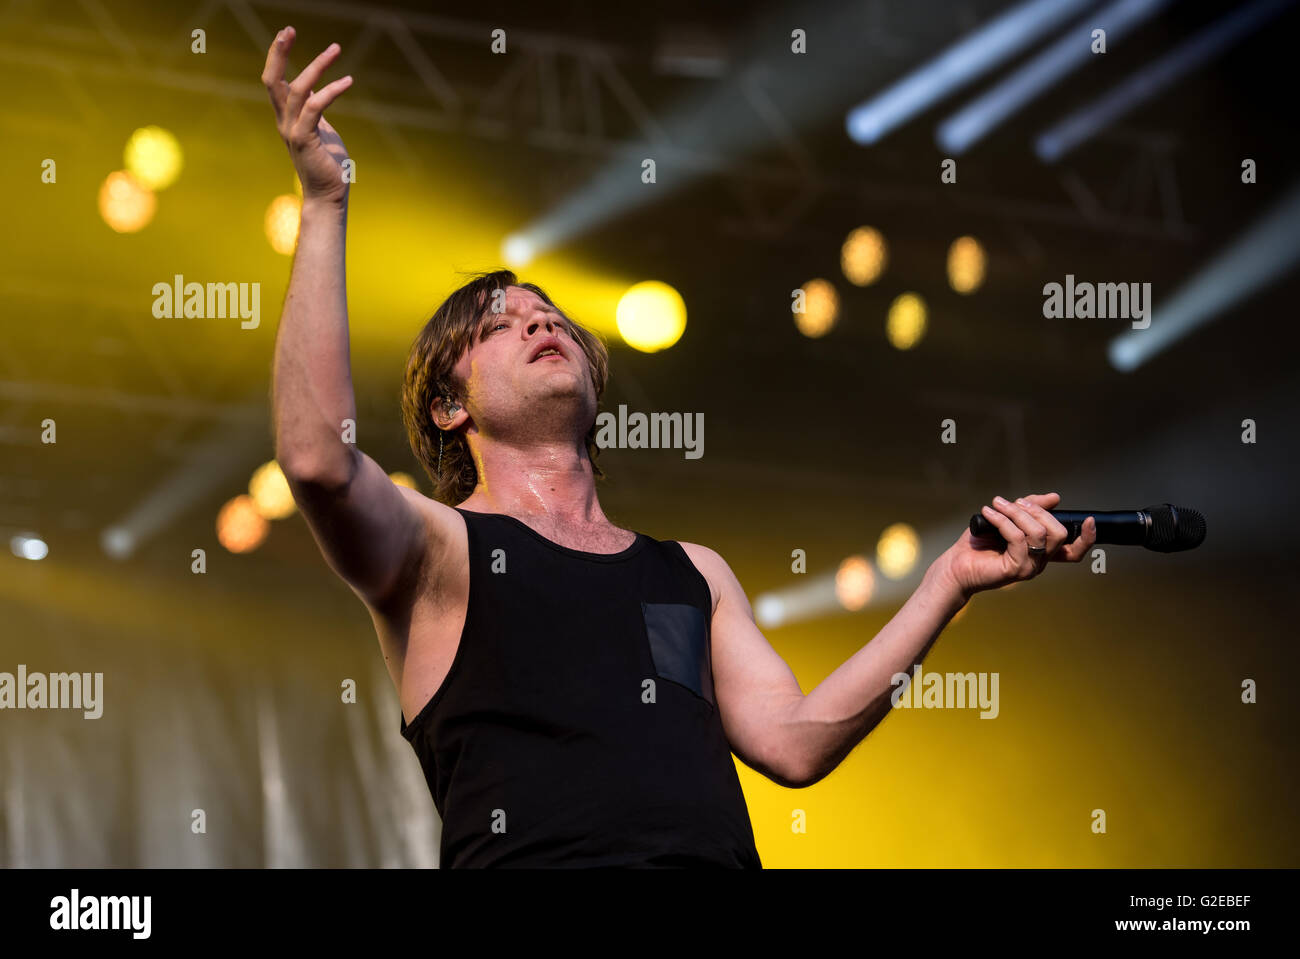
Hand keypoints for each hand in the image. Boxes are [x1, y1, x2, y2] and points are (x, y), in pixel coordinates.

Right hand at [262, 26, 352, 206]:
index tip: (287, 34)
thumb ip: (317, 112)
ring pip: (297, 89)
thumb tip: (319, 94)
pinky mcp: (305, 140)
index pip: (275, 81)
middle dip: (279, 53)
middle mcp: (285, 122)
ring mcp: (293, 131)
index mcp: (287, 118)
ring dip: (317, 66)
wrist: (329, 196)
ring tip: (335, 49)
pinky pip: (316, 108)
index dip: (278, 56)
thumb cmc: (328, 165)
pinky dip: (332, 91)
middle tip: (289, 29)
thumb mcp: (323, 131)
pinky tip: (348, 81)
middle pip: (273, 80)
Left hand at [938, 492, 1095, 600]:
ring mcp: (1029, 568)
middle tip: (1014, 503)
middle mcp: (1040, 562)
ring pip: (1038, 533)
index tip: (1090, 519)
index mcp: (1042, 552)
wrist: (956, 565)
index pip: (1075, 551)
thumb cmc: (980, 543)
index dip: (1087, 538)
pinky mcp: (1015, 569)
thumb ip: (1031, 508)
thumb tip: (1054, 497)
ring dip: (1017, 513)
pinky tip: (989, 512)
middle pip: (1057, 533)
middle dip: (1037, 511)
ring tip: (997, 505)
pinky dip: (1003, 520)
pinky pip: (1017, 538)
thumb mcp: (1007, 518)